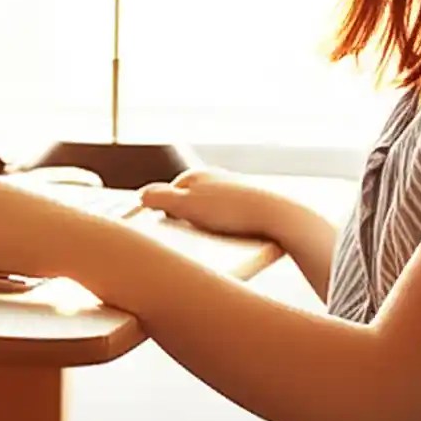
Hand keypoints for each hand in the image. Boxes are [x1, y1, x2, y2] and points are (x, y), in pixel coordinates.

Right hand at [138, 168, 279, 238]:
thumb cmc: (232, 211)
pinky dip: (224, 232)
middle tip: (180, 243)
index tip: (156, 234)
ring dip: (204, 229)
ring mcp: (235, 192)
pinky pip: (229, 222)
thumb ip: (159, 199)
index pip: (168, 193)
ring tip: (206, 246)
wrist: (279, 217)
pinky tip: (228, 243)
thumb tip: (141, 196)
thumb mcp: (187, 206)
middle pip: (189, 204)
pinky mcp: (252, 207)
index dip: (160, 214)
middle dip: (183, 221)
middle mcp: (216, 179)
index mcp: (198, 174)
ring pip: (209, 214)